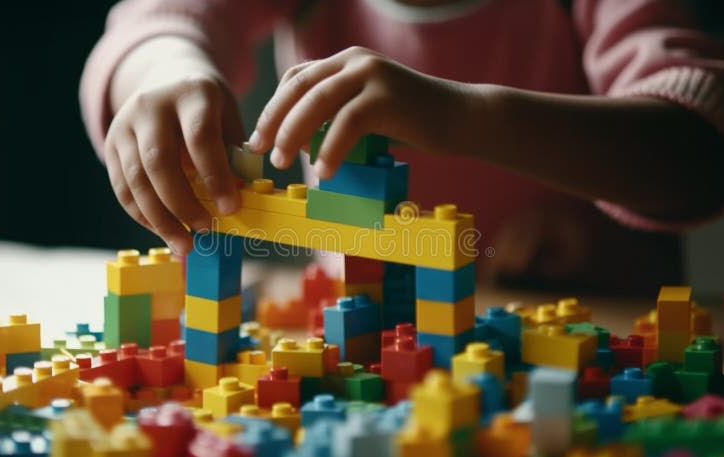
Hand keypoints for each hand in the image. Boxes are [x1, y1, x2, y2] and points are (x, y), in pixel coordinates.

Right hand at [105, 69, 243, 254]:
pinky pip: (122, 187)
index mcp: (191, 93)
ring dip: (160, 218)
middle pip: (159, 160)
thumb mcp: (228, 120)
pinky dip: (143, 215)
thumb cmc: (207, 110)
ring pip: (135, 178)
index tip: (230, 208)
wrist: (166, 80)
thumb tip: (238, 199)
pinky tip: (163, 231)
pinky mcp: (110, 143)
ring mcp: (125, 124)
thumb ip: (233, 156)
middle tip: (205, 230)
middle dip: (182, 203)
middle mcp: (151, 105)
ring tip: (184, 243)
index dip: (215, 176)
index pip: (200, 138)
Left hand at [246, 46, 471, 177]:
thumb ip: (337, 115)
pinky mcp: (387, 96)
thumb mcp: (369, 110)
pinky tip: (324, 172)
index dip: (273, 105)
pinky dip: (330, 150)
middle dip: (273, 119)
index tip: (261, 136)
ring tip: (283, 161)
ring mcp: (372, 75)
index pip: (296, 77)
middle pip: (299, 87)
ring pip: (317, 102)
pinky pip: (346, 123)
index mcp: (347, 62)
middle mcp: (355, 61)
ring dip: (293, 134)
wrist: (463, 117)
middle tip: (260, 149)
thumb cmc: (414, 122)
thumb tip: (300, 143)